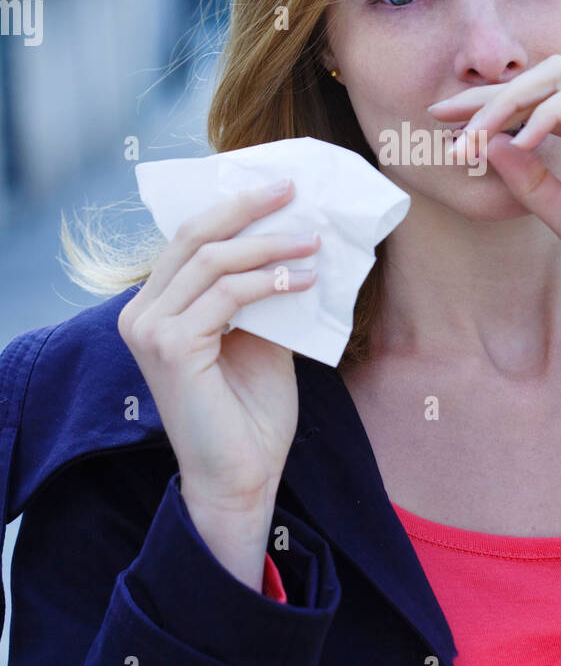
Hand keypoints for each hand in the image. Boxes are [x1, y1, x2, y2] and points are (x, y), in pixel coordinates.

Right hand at [118, 179, 319, 511]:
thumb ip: (260, 291)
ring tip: (314, 242)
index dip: (231, 207)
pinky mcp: (170, 346)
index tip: (278, 187)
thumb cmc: (251, 413)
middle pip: (194, 236)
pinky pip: (225, 293)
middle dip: (246, 206)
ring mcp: (150, 328)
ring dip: (270, 245)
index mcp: (156, 305)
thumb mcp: (260, 336)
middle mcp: (141, 312)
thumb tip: (294, 237)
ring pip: (213, 260)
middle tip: (293, 189)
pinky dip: (268, 280)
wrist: (243, 477)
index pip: (189, 239)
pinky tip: (302, 281)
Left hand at [428, 53, 560, 314]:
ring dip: (509, 101)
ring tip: (475, 134)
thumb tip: (490, 147)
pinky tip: (522, 139)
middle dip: (485, 97)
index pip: (532, 104)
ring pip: (558, 76)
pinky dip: (550, 111)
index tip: (439, 124)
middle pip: (537, 80)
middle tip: (441, 119)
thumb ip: (533, 184)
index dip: (484, 109)